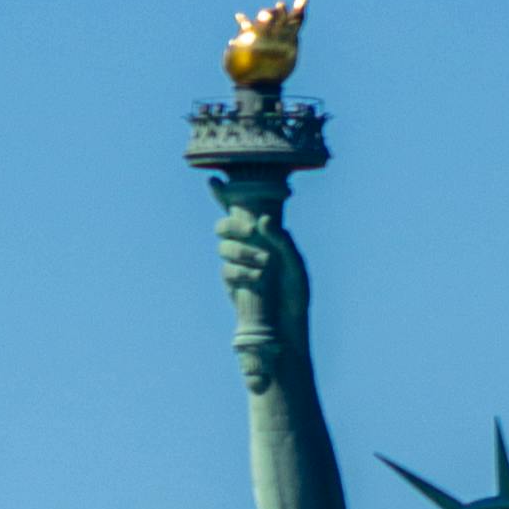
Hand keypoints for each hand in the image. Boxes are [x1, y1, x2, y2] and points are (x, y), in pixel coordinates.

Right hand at [212, 191, 308, 374]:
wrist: (287, 328)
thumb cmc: (295, 295)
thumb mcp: (295, 266)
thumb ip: (282, 241)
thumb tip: (262, 220)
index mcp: (263, 235)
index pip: (241, 209)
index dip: (223, 193)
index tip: (213, 180)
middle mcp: (246, 247)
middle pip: (224, 225)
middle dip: (233, 225)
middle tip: (251, 232)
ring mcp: (236, 264)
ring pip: (224, 246)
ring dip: (242, 252)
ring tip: (264, 265)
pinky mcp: (231, 283)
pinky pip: (226, 270)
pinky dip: (241, 272)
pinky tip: (258, 280)